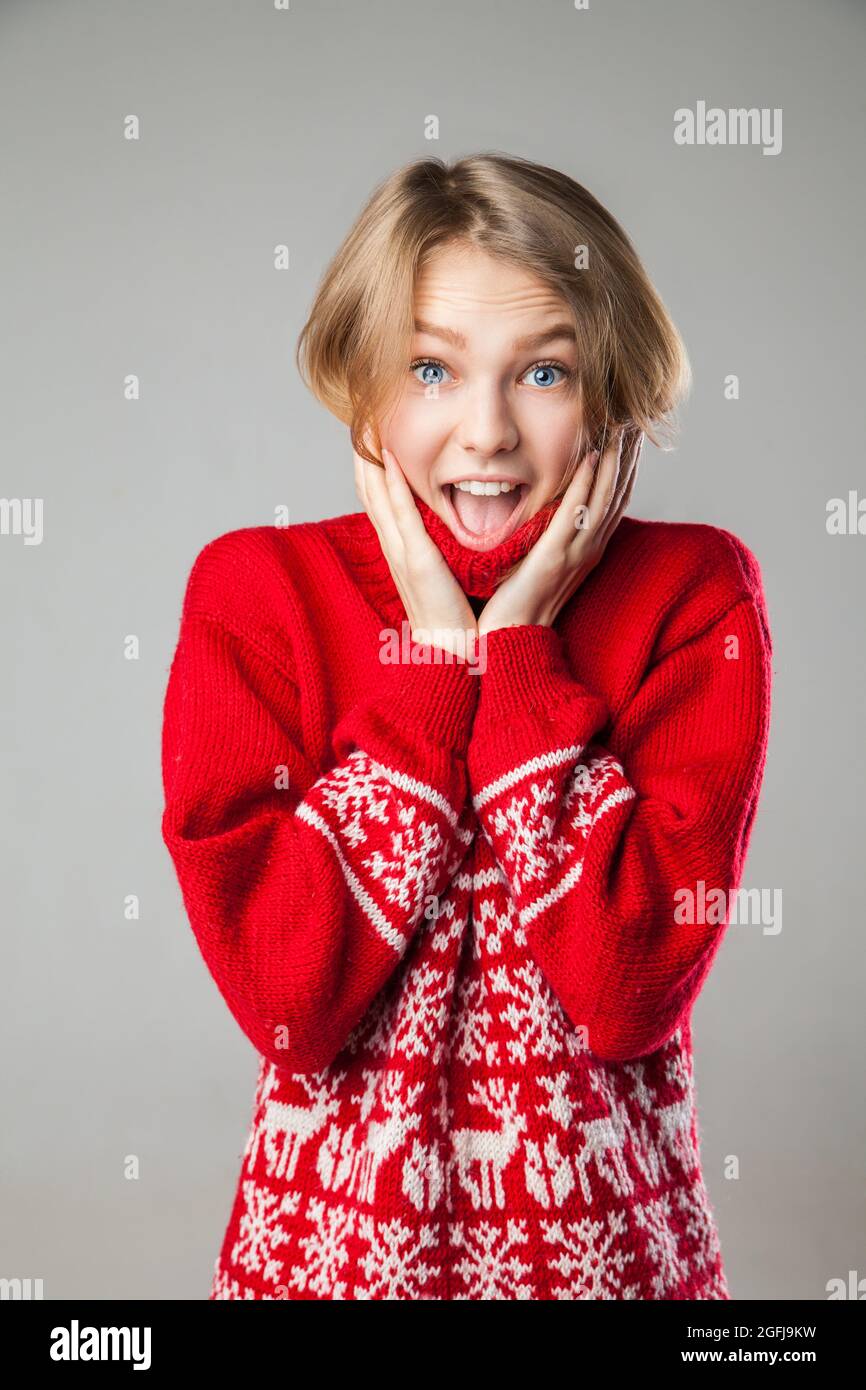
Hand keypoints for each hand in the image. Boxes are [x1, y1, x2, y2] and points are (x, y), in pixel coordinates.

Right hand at [353, 443, 478, 657]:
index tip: (371, 430)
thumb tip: (445, 522)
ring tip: (367, 424)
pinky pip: (400, 514)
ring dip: (370, 458)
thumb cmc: (453, 612)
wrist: (452, 649)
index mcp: (399, 546)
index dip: (370, 462)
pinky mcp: (416, 559)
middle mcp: (393, 544)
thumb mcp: (442, 569)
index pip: (377, 495)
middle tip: (362, 414)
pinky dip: (391, 484)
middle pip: (368, 488)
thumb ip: (439, 544)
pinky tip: (389, 458)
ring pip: (376, 494)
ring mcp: (401, 551)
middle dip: (363, 451)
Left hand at [476, 426, 642, 635]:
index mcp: (588, 550)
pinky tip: (590, 457)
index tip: (629, 436)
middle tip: (634, 421)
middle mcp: (589, 549)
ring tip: (620, 429)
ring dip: (614, 462)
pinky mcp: (554, 556)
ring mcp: (575, 553)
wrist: (510, 637)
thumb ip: (555, 537)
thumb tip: (555, 510)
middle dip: (628, 457)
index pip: (615, 500)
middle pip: (617, 494)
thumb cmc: (520, 601)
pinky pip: (574, 514)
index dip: (626, 468)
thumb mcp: (545, 562)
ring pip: (604, 499)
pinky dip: (585, 485)